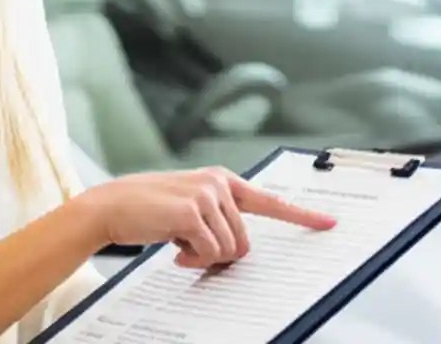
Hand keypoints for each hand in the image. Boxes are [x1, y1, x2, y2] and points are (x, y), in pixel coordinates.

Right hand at [77, 167, 336, 268]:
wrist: (111, 207)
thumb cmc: (150, 212)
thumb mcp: (189, 209)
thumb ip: (218, 219)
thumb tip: (238, 250)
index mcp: (223, 181)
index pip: (270, 201)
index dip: (302, 216)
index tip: (329, 224)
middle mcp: (219, 183)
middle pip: (245, 242)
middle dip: (220, 254)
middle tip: (190, 248)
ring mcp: (207, 195)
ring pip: (230, 250)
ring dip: (203, 257)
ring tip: (178, 242)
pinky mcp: (192, 211)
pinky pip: (210, 253)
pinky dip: (192, 260)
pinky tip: (172, 247)